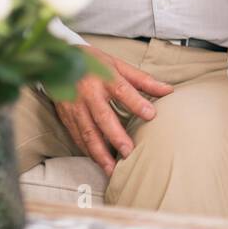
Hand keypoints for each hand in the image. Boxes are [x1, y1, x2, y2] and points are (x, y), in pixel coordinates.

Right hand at [51, 46, 173, 175]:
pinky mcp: (66, 116)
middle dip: (115, 136)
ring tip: (112, 168)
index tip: (151, 115)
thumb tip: (168, 90)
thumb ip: (143, 80)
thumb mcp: (119, 65)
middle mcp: (88, 93)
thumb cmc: (94, 63)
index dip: (136, 103)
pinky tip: (97, 161)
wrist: (59, 60)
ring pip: (87, 132)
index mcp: (105, 77)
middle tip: (128, 152)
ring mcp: (75, 106)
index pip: (123, 90)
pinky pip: (76, 136)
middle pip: (102, 117)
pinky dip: (87, 150)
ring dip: (99, 152)